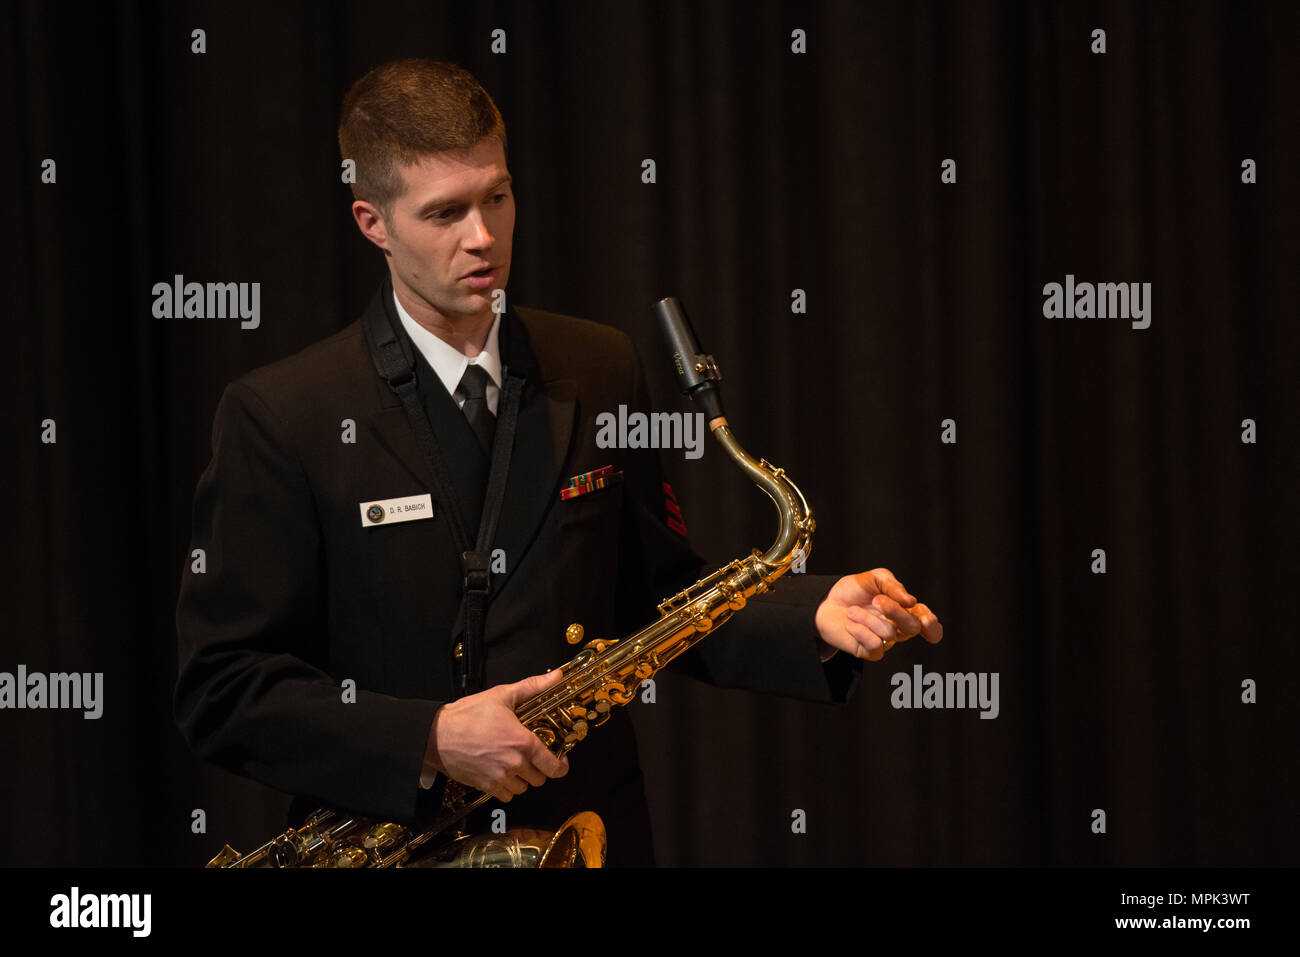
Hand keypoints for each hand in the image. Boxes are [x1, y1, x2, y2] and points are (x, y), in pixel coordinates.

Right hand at [424, 669, 569, 802]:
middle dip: (539, 768)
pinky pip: (506, 795)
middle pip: (540, 778)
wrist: (436, 734)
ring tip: (515, 762)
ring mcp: (499, 777)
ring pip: (523, 788)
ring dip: (523, 778)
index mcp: (523, 743)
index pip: (554, 767)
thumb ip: (533, 686)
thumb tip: (555, 676)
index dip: (561, 766)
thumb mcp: (502, 695)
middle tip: (531, 755)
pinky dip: (507, 787)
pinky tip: (502, 771)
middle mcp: (514, 764)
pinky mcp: (485, 786)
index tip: (559, 761)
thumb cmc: (467, 715)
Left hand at [814, 568, 942, 661]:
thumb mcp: (875, 578)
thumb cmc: (854, 590)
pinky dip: (860, 631)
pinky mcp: (869, 651)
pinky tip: (850, 623)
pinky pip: (875, 645)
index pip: (929, 625)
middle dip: (895, 612)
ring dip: (868, 618)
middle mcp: (898, 628)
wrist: (826, 601)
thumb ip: (894, 586)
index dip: (931, 625)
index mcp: (905, 610)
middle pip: (912, 628)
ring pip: (890, 634)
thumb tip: (912, 602)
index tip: (923, 617)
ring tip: (852, 610)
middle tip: (877, 600)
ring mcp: (884, 641)